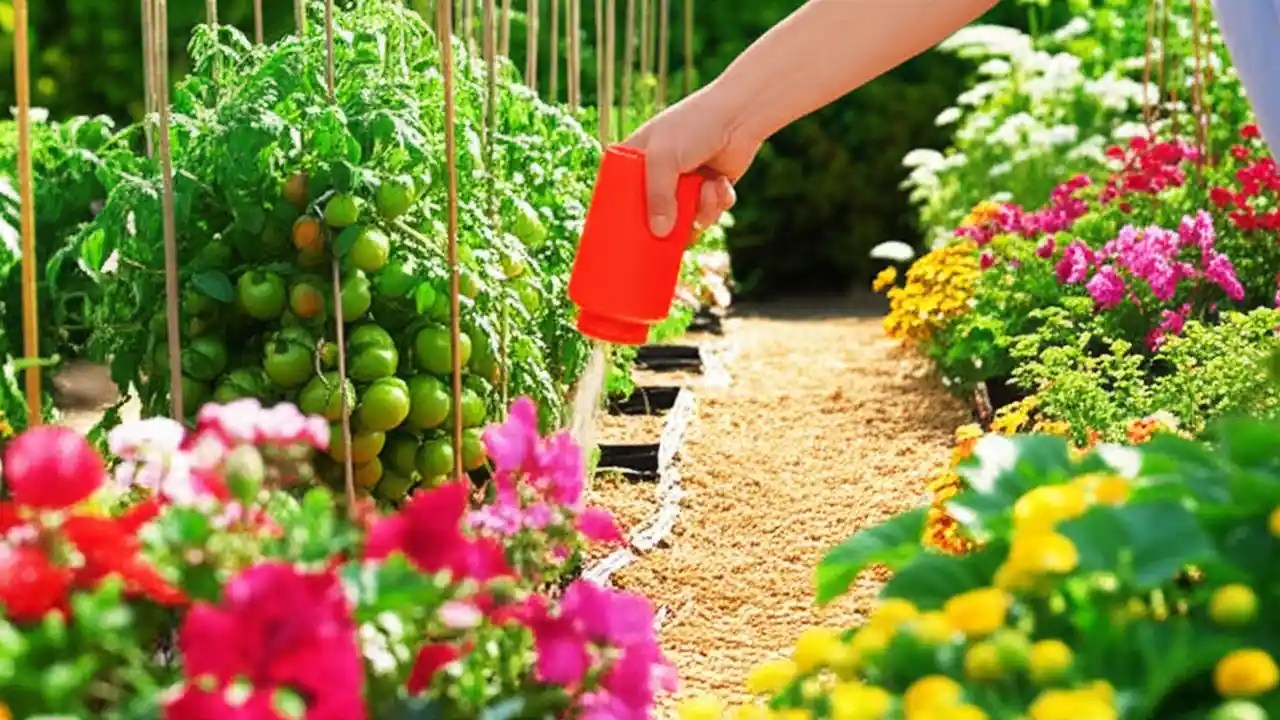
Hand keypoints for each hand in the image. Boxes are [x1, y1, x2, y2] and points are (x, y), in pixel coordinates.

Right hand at [622, 87, 761, 236]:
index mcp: (638, 156)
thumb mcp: (664, 159)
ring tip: (708, 188)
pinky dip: (717, 202)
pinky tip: (721, 183)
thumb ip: (657, 197)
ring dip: (700, 208)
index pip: (620, 189)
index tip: (624, 231)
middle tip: (670, 230)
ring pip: (685, 218)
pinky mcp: (710, 189)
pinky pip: (709, 212)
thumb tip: (659, 233)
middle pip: (653, 213)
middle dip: (667, 222)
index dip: (622, 211)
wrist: (739, 115)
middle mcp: (661, 171)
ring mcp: (686, 182)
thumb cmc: (694, 126)